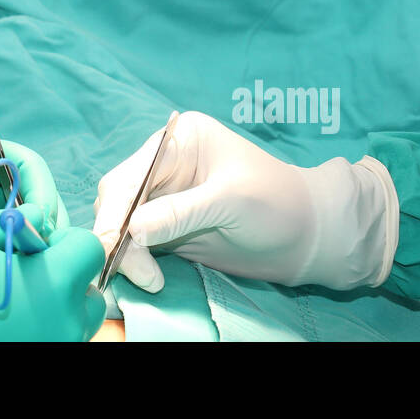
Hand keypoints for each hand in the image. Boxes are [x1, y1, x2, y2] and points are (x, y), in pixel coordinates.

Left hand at [0, 136, 67, 298]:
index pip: (27, 163)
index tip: (42, 224)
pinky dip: (19, 248)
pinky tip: (18, 266)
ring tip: (34, 261)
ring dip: (33, 235)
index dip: (42, 191)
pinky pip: (11, 233)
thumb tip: (34, 236)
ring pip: (26, 215)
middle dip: (43, 218)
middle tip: (45, 251)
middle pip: (33, 190)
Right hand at [93, 111, 397, 291]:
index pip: (133, 171)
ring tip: (149, 278)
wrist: (306, 237)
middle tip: (133, 270)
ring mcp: (163, 196)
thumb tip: (132, 229)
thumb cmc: (277, 203)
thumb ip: (180, 213)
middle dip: (117, 232)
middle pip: (119, 196)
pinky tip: (148, 276)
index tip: (113, 241)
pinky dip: (133, 259)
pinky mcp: (165, 227)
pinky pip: (135, 242)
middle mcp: (163, 164)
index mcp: (178, 140)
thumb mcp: (231, 202)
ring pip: (121, 222)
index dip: (118, 207)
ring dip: (125, 251)